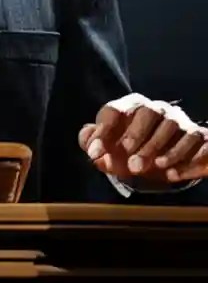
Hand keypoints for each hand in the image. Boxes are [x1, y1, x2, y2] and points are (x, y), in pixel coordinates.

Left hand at [78, 93, 207, 187]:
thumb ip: (93, 142)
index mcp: (130, 108)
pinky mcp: (199, 136)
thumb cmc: (131, 151)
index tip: (95, 153)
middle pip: (148, 113)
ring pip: (173, 126)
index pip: (115, 110)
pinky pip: (197, 140)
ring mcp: (180, 121)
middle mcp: (157, 109)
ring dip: (162, 148)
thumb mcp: (110, 149)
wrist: (165, 162)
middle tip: (131, 164)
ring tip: (154, 167)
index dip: (103, 131)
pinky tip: (172, 174)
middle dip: (137, 137)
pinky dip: (187, 157)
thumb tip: (87, 137)